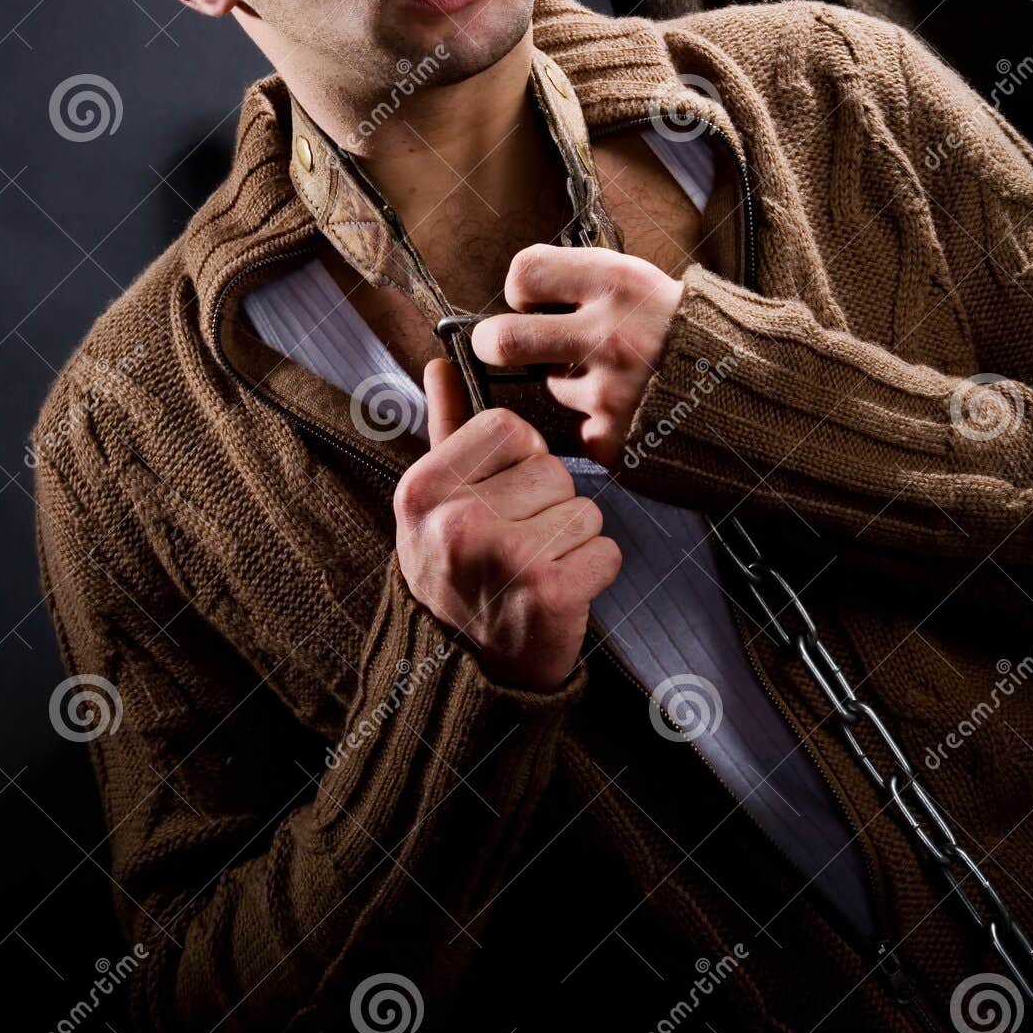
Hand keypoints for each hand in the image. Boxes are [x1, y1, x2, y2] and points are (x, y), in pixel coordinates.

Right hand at [393, 359, 622, 691]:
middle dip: (548, 505)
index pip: (509, 427)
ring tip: (532, 571)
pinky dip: (593, 574)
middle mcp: (459, 521)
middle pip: (553, 470)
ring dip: (572, 541)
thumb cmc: (457, 572)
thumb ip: (445, 428)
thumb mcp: (435, 502)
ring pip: (586, 510)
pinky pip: (608, 551)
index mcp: (424, 489)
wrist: (467, 671)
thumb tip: (440, 362)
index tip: (500, 497)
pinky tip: (556, 594)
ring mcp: (506, 558)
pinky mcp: (552, 594)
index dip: (517, 460)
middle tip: (513, 546)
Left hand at [470, 244, 683, 468]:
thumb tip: (532, 293)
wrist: (765, 394)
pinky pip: (579, 427)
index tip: (531, 301)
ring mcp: (609, 391)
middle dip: (495, 344)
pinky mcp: (612, 439)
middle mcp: (609, 334)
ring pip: (549, 385)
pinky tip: (632, 413)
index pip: (524, 273)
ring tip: (615, 380)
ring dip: (569, 384)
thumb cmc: (701, 333)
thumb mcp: (653, 285)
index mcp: (618, 283)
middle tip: (502, 346)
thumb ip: (593, 286)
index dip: (520, 289)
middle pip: (504, 339)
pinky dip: (597, 423)